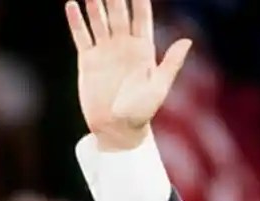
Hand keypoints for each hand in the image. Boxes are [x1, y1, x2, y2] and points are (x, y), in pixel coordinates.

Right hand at [65, 0, 190, 150]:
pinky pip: (81, 36)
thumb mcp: (159, 87)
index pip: (141, 18)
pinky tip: (72, 5)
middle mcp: (124, 46)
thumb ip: (171, 63)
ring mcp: (105, 51)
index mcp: (144, 50)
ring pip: (99, 21)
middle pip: (119, 14)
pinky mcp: (88, 59)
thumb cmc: (143, 112)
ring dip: (95, 5)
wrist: (117, 129)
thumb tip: (187, 41)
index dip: (139, 1)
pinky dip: (76, 21)